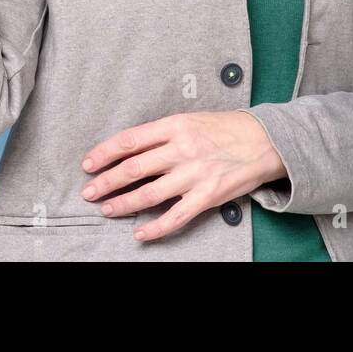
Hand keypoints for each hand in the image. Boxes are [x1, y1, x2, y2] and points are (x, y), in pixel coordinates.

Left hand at [79, 111, 287, 242]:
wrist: (264, 140)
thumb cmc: (226, 128)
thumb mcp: (192, 119)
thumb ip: (164, 133)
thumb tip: (131, 148)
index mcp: (176, 126)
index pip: (130, 140)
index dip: (105, 153)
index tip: (89, 163)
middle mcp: (182, 149)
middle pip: (133, 168)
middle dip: (106, 182)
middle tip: (88, 191)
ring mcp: (194, 174)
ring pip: (149, 194)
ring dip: (123, 204)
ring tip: (107, 209)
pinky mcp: (207, 196)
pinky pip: (176, 217)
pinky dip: (155, 229)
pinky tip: (140, 234)